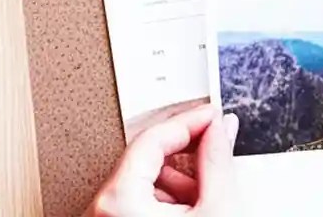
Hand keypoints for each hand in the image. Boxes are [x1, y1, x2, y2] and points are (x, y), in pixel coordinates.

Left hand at [86, 104, 239, 216]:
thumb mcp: (216, 209)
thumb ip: (217, 162)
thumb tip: (220, 129)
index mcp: (118, 198)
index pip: (153, 137)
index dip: (190, 121)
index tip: (212, 115)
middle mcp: (102, 208)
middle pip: (147, 156)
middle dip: (186, 149)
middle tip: (214, 141)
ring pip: (143, 179)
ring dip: (178, 177)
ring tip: (205, 188)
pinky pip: (136, 200)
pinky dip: (165, 198)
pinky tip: (189, 207)